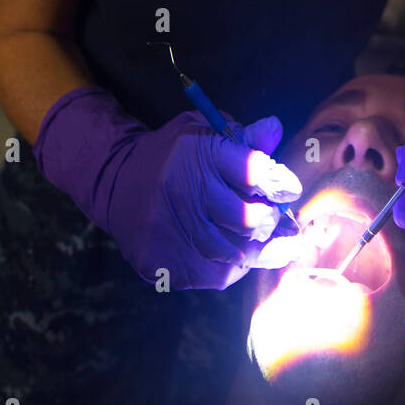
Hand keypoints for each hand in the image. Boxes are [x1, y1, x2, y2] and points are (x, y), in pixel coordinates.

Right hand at [34, 88, 300, 287]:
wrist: (116, 183)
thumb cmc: (173, 155)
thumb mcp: (204, 131)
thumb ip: (244, 136)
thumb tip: (275, 129)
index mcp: (198, 154)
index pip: (255, 173)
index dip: (280, 184)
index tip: (287, 190)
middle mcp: (185, 194)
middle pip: (250, 220)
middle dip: (271, 220)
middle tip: (273, 217)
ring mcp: (173, 233)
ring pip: (238, 254)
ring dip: (257, 247)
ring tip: (261, 237)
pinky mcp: (165, 264)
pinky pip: (219, 275)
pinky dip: (235, 265)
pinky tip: (233, 251)